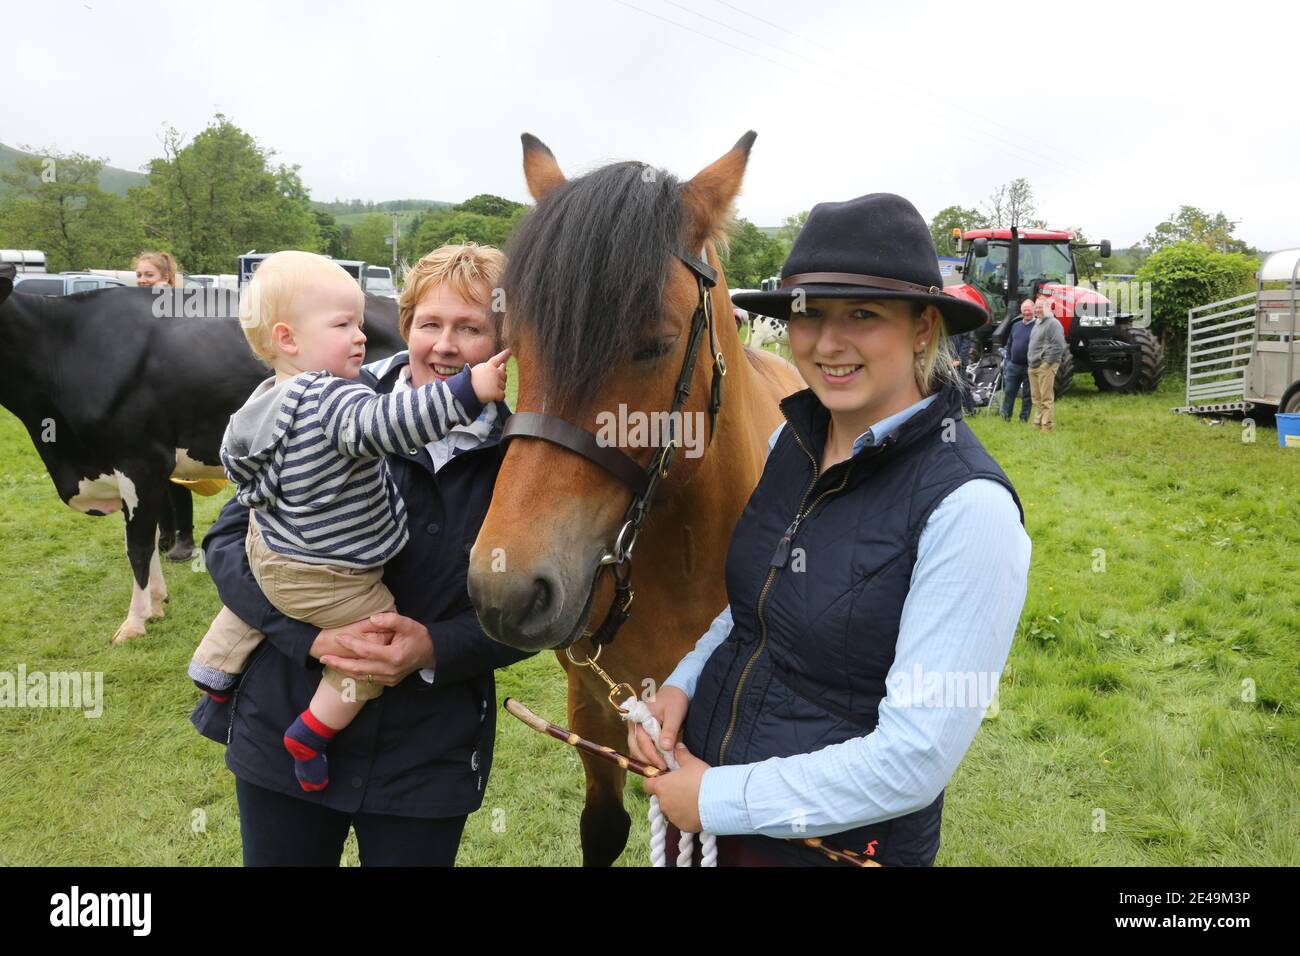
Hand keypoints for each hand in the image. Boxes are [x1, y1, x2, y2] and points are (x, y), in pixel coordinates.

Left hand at [318, 611, 434, 686]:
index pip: (366, 651)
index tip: (338, 637)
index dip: (351, 644)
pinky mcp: (389, 682)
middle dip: (339, 663)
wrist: (431, 653)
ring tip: (329, 663)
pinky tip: (345, 668)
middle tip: (323, 658)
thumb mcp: (408, 624)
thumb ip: (390, 620)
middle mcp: (390, 670)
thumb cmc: (419, 636)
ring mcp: (389, 679)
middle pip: (359, 668)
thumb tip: (371, 618)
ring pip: (361, 676)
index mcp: (394, 656)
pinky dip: (354, 674)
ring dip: (344, 670)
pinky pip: (368, 679)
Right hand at [470, 348, 510, 403]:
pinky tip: (490, 396)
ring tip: (486, 390)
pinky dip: (497, 398)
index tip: (510, 350)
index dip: (504, 354)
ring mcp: (496, 381)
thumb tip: (504, 365)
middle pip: (504, 375)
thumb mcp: (478, 371)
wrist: (464, 392)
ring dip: (497, 389)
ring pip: (503, 386)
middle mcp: (494, 372)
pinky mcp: (496, 391)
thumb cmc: (469, 383)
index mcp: (487, 366)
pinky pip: (502, 396)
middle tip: (489, 384)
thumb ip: (490, 368)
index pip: (497, 359)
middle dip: (500, 380)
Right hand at [626, 684, 688, 770]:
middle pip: (635, 747)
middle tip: (661, 770)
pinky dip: (648, 756)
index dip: (652, 755)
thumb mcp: (675, 714)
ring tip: (660, 768)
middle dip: (647, 760)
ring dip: (646, 760)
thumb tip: (664, 748)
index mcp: (639, 716)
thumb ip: (669, 731)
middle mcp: (634, 723)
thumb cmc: (675, 701)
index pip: (642, 741)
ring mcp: (637, 729)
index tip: (663, 765)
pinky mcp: (641, 733)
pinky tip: (658, 762)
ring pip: (636, 749)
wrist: (675, 693)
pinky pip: (641, 747)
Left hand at [642, 742, 709, 832]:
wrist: (718, 799)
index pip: (647, 785)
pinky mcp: (682, 826)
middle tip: (684, 788)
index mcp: (661, 786)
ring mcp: (672, 816)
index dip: (654, 781)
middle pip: (661, 798)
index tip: (664, 779)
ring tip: (693, 799)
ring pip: (671, 810)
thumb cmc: (702, 778)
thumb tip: (677, 746)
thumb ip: (681, 754)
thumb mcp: (692, 762)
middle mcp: (663, 803)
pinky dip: (686, 816)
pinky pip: (681, 820)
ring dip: (678, 805)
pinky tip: (697, 809)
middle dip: (669, 794)